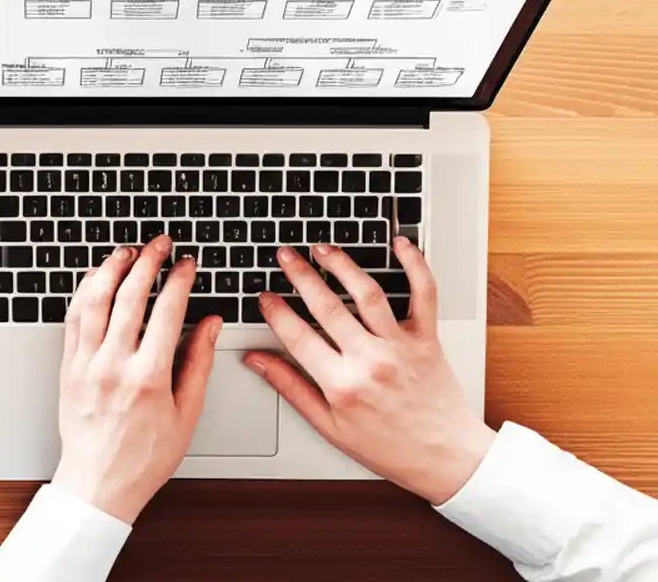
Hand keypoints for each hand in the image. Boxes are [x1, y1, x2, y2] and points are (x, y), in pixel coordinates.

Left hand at [52, 235, 222, 523]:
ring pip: (95, 301)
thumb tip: (210, 323)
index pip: (166, 311)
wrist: (98, 483)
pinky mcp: (67, 368)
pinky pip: (73, 320)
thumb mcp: (186, 414)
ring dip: (111, 269)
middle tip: (159, 244)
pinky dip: (84, 293)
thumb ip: (198, 363)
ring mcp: (85, 365)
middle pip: (130, 297)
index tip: (187, 264)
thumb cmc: (143, 457)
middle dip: (147, 262)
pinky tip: (95, 279)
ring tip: (126, 251)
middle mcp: (113, 366)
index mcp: (148, 377)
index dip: (179, 280)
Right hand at [243, 238, 495, 504]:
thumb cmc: (387, 446)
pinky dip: (415, 265)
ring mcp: (400, 346)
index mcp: (341, 384)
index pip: (297, 336)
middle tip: (285, 256)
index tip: (264, 296)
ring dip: (342, 264)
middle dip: (300, 275)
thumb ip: (290, 387)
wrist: (444, 456)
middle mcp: (370, 360)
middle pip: (327, 306)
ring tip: (322, 248)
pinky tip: (400, 244)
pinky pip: (423, 294)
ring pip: (367, 293)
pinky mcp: (427, 338)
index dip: (275, 311)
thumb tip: (257, 361)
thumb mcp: (328, 424)